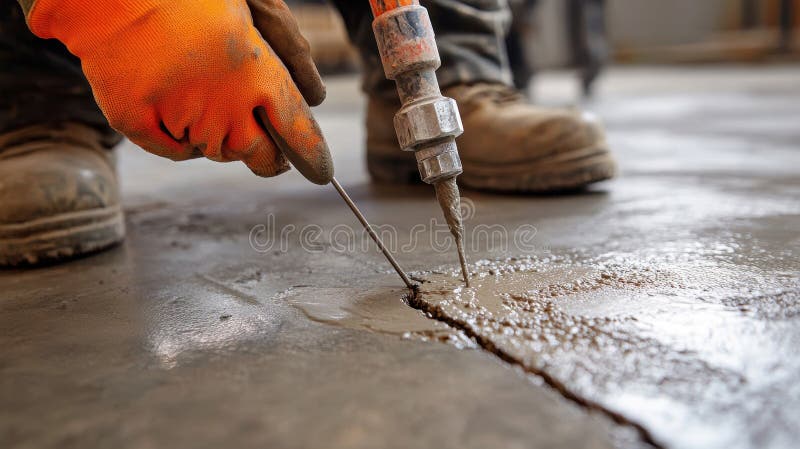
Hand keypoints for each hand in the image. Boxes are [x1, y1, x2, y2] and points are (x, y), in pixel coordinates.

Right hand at [27, 0, 331, 180]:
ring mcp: (180, 120)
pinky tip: (178, 109)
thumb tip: (314, 96)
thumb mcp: (253, 5)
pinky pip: (175, 150)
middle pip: (261, 157)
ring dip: (224, 138)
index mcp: (259, 77)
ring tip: (214, 104)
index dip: (312, 155)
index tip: (320, 169)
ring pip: (217, 152)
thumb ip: (287, 51)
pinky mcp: (138, 124)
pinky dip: (181, 138)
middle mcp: (225, 110)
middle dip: (270, 156)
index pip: (299, 133)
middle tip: (270, 146)